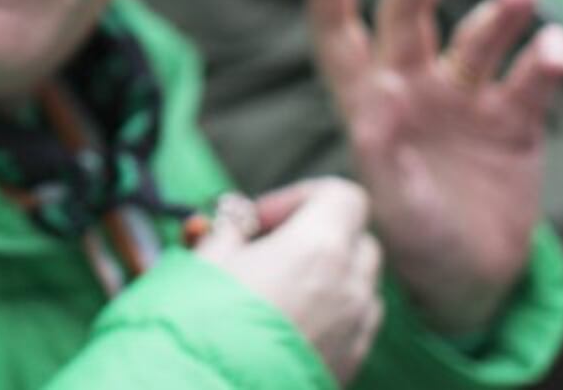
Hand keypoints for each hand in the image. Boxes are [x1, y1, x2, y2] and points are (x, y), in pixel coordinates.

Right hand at [194, 178, 384, 383]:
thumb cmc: (201, 323)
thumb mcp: (205, 259)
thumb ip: (228, 231)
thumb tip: (236, 223)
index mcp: (319, 248)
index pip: (344, 197)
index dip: (301, 197)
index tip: (260, 221)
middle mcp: (350, 286)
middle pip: (357, 239)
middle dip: (316, 235)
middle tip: (265, 250)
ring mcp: (355, 331)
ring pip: (360, 284)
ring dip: (327, 275)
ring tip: (277, 289)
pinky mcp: (349, 366)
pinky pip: (356, 324)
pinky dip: (332, 313)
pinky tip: (287, 324)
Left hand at [308, 0, 562, 335]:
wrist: (470, 281)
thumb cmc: (412, 241)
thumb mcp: (390, 204)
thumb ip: (381, 152)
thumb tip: (375, 99)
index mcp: (368, 102)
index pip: (340, 36)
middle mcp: (413, 88)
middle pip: (411, 19)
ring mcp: (465, 99)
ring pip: (478, 39)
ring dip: (498, 14)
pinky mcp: (515, 121)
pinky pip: (531, 78)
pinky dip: (545, 60)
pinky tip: (555, 50)